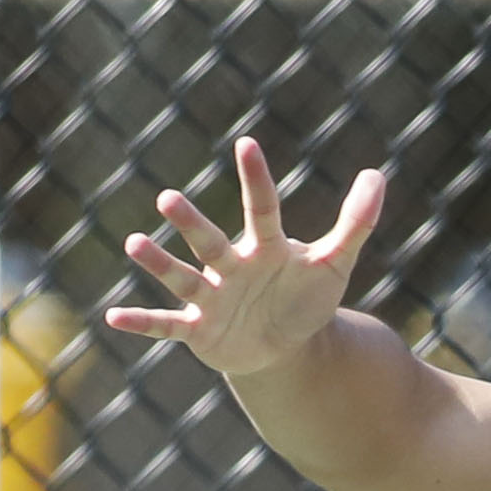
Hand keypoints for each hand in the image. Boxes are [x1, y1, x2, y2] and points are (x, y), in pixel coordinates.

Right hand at [105, 137, 384, 375]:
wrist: (286, 346)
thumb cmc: (305, 298)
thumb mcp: (336, 263)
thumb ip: (356, 222)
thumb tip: (377, 175)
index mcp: (265, 247)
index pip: (262, 208)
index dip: (256, 179)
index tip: (247, 144)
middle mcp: (232, 267)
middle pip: (210, 242)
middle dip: (191, 223)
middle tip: (168, 197)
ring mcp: (212, 298)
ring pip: (182, 278)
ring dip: (159, 263)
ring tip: (134, 242)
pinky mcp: (199, 330)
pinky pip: (167, 325)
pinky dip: (143, 322)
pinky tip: (114, 316)